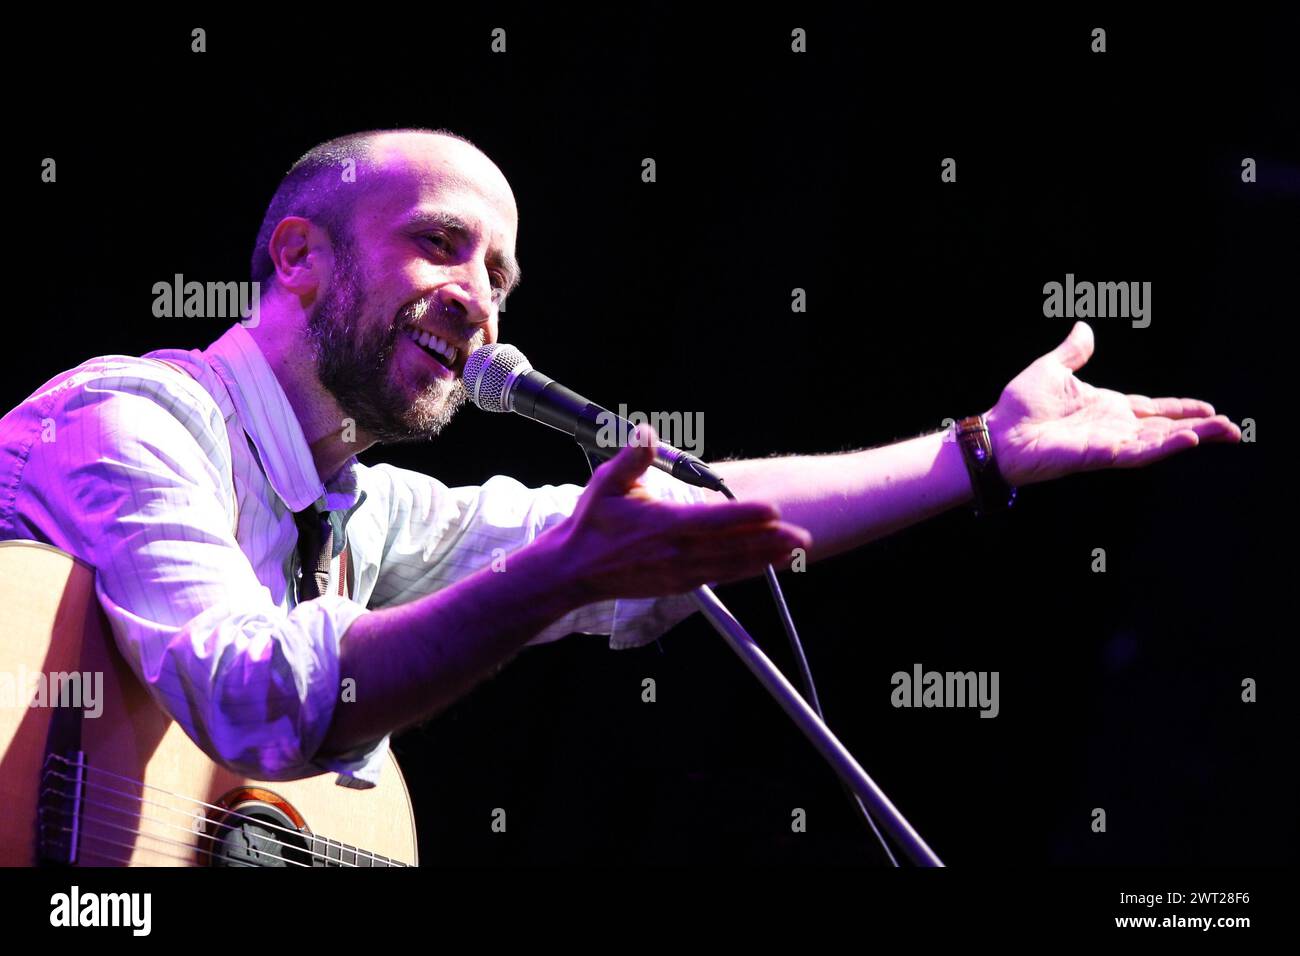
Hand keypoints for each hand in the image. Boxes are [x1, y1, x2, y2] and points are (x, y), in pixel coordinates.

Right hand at [550, 425, 811, 600]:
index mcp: (663, 525)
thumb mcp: (607, 483)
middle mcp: (677, 552)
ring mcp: (681, 572)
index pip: (712, 519)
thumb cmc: (592, 524)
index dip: (744, 515)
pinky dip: (748, 570)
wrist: (574, 571)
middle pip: (732, 547)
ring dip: (766, 557)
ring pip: (732, 565)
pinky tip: (769, 563)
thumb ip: (632, 457)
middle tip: (802, 534)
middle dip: (770, 541)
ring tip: (796, 549)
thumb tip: (646, 431)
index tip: (773, 509)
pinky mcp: (682, 585)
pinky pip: (723, 576)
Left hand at [985, 322, 1240, 486]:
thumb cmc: (1019, 406)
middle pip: (1166, 429)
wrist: (998, 431)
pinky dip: (1165, 445)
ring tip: (1225, 432)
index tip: (1209, 409)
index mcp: (1106, 407)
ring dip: (1194, 437)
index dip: (1181, 409)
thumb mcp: (1052, 370)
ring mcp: (1109, 442)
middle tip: (1233, 429)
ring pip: (1161, 442)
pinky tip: (1188, 439)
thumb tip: (1084, 327)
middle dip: (1200, 429)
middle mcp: (1113, 427)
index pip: (1153, 409)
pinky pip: (1139, 451)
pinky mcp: (1100, 454)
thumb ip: (1073, 352)